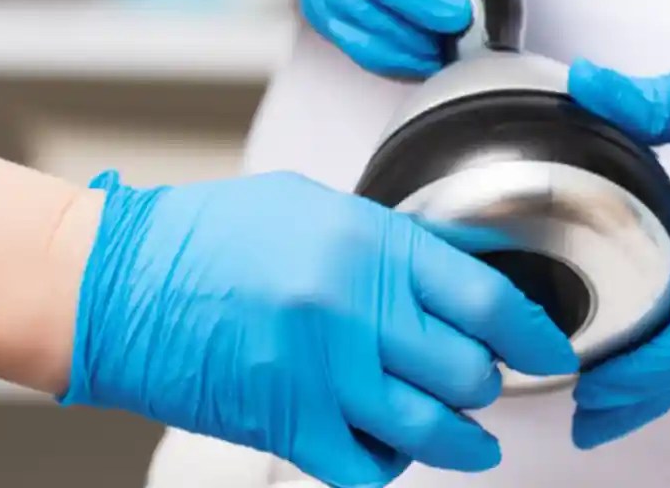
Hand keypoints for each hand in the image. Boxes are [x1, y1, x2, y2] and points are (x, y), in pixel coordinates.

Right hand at [62, 171, 577, 487]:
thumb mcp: (313, 208)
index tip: (550, 350)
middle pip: (470, 373)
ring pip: (434, 432)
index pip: (488, 299)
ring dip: (465, 442)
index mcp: (366, 245)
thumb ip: (391, 242)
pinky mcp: (287, 426)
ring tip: (473, 439)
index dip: (533, 334)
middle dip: (492, 384)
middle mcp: (352, 312)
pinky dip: (394, 466)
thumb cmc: (209, 237)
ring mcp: (320, 376)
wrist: (120, 282)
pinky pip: (370, 469)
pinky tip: (394, 448)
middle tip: (491, 381)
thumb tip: (460, 271)